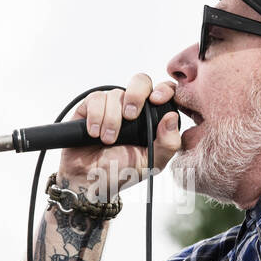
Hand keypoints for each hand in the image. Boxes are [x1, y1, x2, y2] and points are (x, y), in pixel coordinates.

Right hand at [57, 74, 182, 200]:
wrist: (89, 179)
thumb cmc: (121, 171)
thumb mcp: (151, 163)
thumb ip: (168, 144)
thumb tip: (171, 118)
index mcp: (153, 118)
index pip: (165, 92)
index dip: (164, 90)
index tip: (157, 100)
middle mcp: (134, 108)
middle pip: (140, 81)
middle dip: (136, 96)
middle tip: (130, 116)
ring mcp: (112, 105)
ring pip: (116, 94)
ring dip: (111, 119)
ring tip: (107, 140)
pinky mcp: (91, 106)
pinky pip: (96, 98)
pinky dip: (96, 117)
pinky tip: (94, 133)